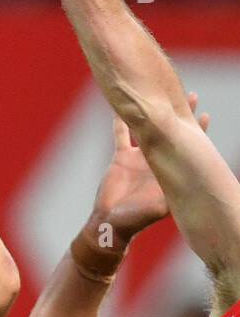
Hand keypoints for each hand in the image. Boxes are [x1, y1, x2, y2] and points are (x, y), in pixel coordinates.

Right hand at [92, 96, 209, 240]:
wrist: (111, 224)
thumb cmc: (137, 219)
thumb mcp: (161, 206)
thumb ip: (174, 190)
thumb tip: (190, 177)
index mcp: (169, 170)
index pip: (186, 147)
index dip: (197, 132)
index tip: (205, 116)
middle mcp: (156, 161)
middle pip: (171, 132)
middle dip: (181, 115)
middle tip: (192, 96)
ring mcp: (139, 158)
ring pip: (147, 128)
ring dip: (152, 112)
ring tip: (160, 92)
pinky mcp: (121, 158)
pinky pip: (121, 134)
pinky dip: (120, 120)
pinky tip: (122, 103)